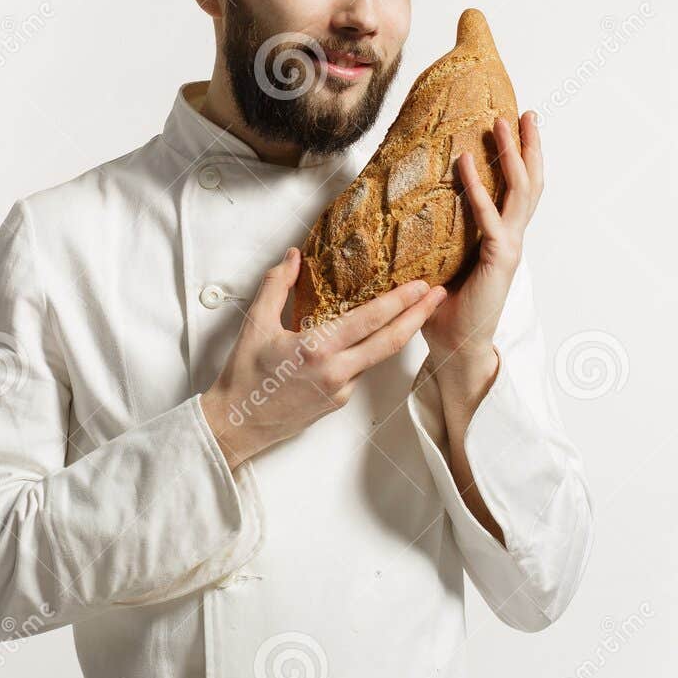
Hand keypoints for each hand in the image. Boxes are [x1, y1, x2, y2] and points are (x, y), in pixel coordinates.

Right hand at [200, 246, 447, 468]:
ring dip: (398, 334)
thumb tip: (294, 256)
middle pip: (390, 342)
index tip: (421, 285)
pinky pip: (359, 371)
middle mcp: (336, 372)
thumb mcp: (256, 323)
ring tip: (414, 312)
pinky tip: (369, 338)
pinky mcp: (339, 403)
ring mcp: (341, 390)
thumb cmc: (244, 374)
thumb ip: (277, 285)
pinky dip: (368, 353)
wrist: (238, 422)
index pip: (370, 321)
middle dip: (418, 316)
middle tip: (438, 295)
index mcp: (317, 348)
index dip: (399, 302)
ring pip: (377, 358)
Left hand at [421, 111, 543, 369]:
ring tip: (503, 122)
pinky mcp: (498, 261)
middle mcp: (512, 238)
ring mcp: (509, 248)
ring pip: (520, 192)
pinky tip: (466, 163)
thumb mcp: (440, 260)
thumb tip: (410, 204)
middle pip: (529, 182)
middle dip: (529, 145)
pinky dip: (478, 189)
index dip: (521, 157)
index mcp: (502, 237)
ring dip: (512, 155)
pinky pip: (489, 218)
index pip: (517, 189)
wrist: (453, 346)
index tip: (517, 126)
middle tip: (525, 112)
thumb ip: (437, 233)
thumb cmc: (444, 306)